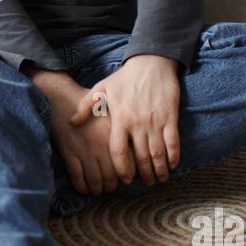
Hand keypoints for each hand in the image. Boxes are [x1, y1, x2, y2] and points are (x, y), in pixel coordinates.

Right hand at [26, 68, 120, 195]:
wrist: (61, 99)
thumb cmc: (88, 104)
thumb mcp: (110, 110)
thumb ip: (123, 128)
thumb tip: (136, 146)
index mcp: (114, 135)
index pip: (127, 163)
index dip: (128, 175)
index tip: (126, 178)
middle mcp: (101, 145)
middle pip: (111, 176)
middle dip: (112, 186)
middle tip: (111, 187)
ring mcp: (84, 150)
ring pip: (95, 180)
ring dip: (98, 189)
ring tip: (98, 190)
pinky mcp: (69, 153)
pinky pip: (77, 177)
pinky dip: (82, 186)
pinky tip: (84, 189)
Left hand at [69, 54, 180, 185]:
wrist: (151, 62)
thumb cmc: (124, 78)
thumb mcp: (101, 88)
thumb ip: (86, 107)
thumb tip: (72, 122)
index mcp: (120, 119)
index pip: (118, 151)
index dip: (122, 168)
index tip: (125, 179)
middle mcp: (138, 123)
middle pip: (141, 157)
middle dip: (144, 174)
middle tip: (145, 183)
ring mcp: (155, 121)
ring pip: (158, 153)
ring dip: (159, 169)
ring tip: (159, 178)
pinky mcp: (170, 116)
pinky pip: (173, 141)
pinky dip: (174, 156)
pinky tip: (172, 165)